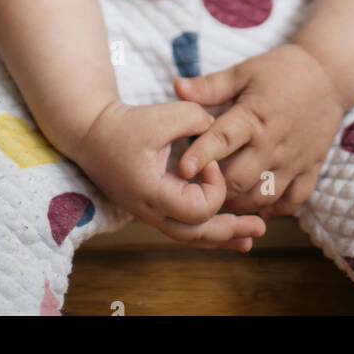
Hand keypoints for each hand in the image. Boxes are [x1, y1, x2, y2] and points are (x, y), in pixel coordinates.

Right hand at [73, 97, 266, 251]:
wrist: (93, 135)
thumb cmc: (127, 125)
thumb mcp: (163, 115)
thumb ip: (197, 119)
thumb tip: (220, 130)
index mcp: (152, 192)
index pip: (197, 208)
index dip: (213, 185)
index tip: (211, 159)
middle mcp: (151, 211)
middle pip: (197, 234)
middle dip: (231, 231)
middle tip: (260, 227)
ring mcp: (152, 213)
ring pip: (191, 237)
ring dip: (222, 237)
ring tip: (250, 239)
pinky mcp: (156, 208)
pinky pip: (184, 227)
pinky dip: (207, 230)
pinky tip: (228, 232)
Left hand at [172, 44, 345, 217]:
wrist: (329, 75)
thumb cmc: (281, 71)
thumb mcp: (245, 71)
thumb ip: (210, 86)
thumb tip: (176, 87)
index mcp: (253, 116)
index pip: (224, 139)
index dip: (202, 155)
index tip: (183, 169)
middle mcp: (273, 143)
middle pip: (239, 180)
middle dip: (215, 188)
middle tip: (199, 187)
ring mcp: (294, 159)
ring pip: (263, 197)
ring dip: (240, 203)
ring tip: (223, 198)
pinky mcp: (310, 168)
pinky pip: (293, 201)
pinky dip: (274, 209)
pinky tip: (257, 205)